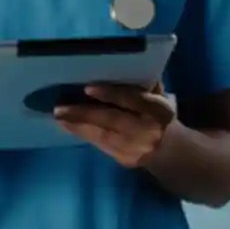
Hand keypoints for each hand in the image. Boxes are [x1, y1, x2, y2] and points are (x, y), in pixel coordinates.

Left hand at [54, 81, 175, 168]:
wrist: (170, 151)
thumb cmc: (159, 116)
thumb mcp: (159, 97)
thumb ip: (143, 85)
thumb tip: (116, 68)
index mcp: (159, 110)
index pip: (132, 100)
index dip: (110, 94)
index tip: (87, 88)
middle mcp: (147, 130)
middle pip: (112, 120)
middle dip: (84, 114)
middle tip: (60, 108)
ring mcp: (135, 148)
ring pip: (102, 136)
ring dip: (78, 126)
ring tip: (59, 117)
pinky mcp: (124, 160)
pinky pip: (101, 146)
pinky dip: (84, 134)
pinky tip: (69, 127)